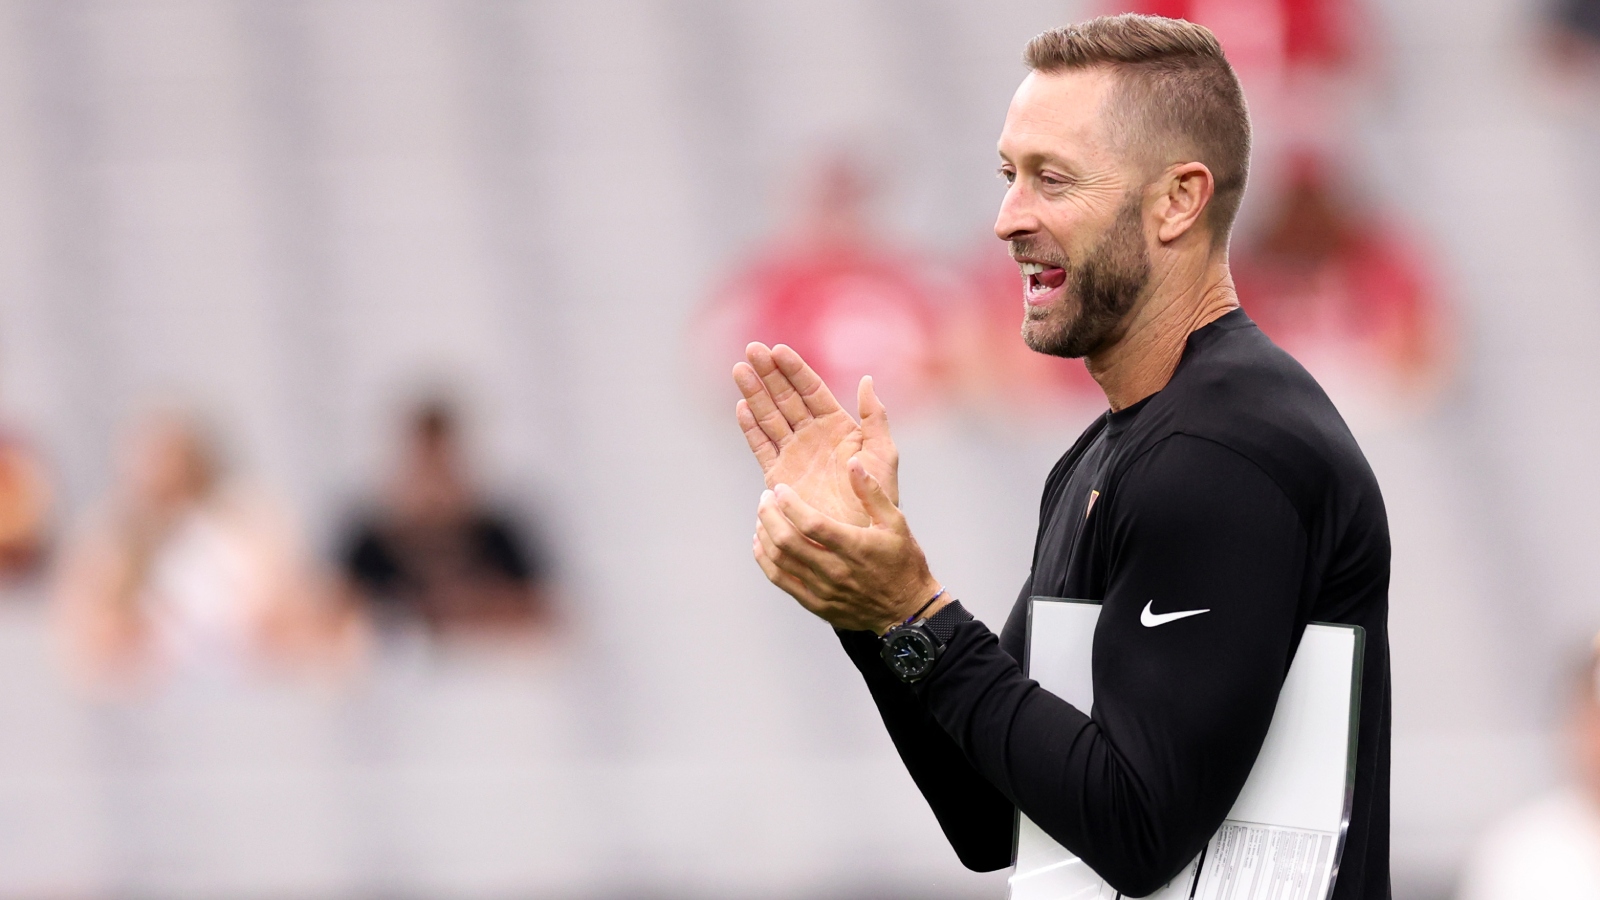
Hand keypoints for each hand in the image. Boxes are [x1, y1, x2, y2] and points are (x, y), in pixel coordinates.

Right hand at [733, 343, 896, 525]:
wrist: (857, 534)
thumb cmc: (877, 496)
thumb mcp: (882, 452)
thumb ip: (875, 416)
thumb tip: (868, 379)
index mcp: (837, 426)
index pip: (811, 390)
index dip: (795, 369)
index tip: (778, 349)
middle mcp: (812, 436)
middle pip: (785, 397)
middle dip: (768, 373)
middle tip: (752, 349)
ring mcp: (794, 454)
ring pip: (769, 416)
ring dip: (754, 393)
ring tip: (739, 369)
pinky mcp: (778, 475)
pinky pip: (761, 446)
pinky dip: (751, 427)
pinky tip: (741, 407)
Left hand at [752, 456, 942, 633]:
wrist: (907, 609)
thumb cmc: (903, 563)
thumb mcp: (896, 522)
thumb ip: (872, 492)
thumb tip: (854, 464)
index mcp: (854, 547)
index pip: (811, 523)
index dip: (789, 503)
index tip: (780, 489)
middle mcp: (835, 570)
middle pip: (787, 541)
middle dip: (769, 515)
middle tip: (765, 499)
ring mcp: (823, 590)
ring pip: (779, 561)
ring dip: (764, 535)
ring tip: (763, 517)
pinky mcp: (816, 604)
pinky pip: (781, 581)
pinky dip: (766, 561)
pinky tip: (762, 545)